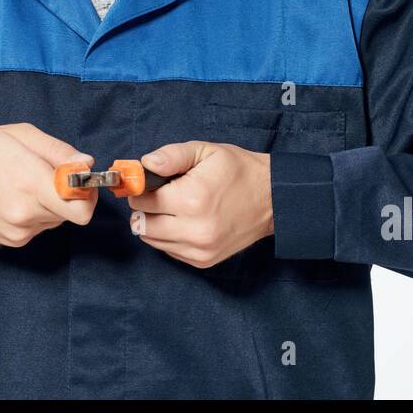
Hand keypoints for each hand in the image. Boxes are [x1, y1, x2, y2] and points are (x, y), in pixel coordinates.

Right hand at [0, 123, 96, 246]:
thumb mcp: (19, 134)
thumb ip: (58, 150)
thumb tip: (86, 162)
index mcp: (30, 182)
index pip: (82, 207)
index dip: (88, 191)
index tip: (79, 177)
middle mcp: (27, 212)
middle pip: (75, 212)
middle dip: (72, 194)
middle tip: (53, 175)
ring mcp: (20, 230)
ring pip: (58, 218)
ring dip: (53, 203)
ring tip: (25, 183)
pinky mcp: (14, 240)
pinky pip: (41, 225)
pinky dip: (37, 212)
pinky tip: (15, 197)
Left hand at [126, 141, 273, 268]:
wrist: (272, 199)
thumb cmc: (238, 171)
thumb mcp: (205, 151)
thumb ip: (171, 155)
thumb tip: (145, 164)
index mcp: (193, 199)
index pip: (142, 200)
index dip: (140, 188)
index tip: (145, 182)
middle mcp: (195, 229)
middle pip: (142, 224)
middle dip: (144, 207)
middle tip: (158, 194)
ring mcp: (199, 249)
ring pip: (151, 239)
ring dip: (153, 223)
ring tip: (172, 207)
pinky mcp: (203, 260)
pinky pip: (168, 250)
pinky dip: (168, 236)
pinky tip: (183, 221)